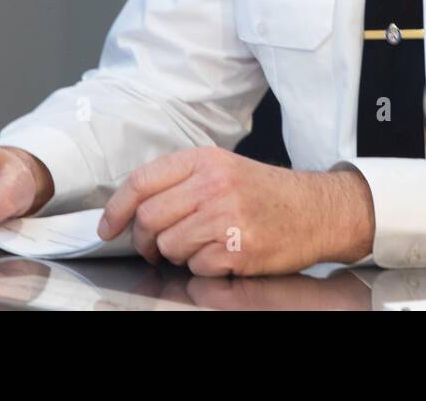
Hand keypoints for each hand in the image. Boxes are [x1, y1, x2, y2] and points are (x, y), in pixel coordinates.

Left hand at [97, 146, 374, 275]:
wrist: (317, 210)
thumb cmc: (267, 192)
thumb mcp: (223, 168)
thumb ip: (180, 181)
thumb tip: (132, 207)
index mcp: (205, 160)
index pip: (141, 182)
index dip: (117, 209)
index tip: (109, 228)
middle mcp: (213, 184)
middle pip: (149, 218)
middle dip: (144, 239)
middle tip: (155, 247)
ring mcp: (226, 217)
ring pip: (169, 246)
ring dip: (177, 253)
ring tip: (202, 244)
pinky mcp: (238, 248)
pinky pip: (196, 266)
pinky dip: (204, 267)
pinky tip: (224, 253)